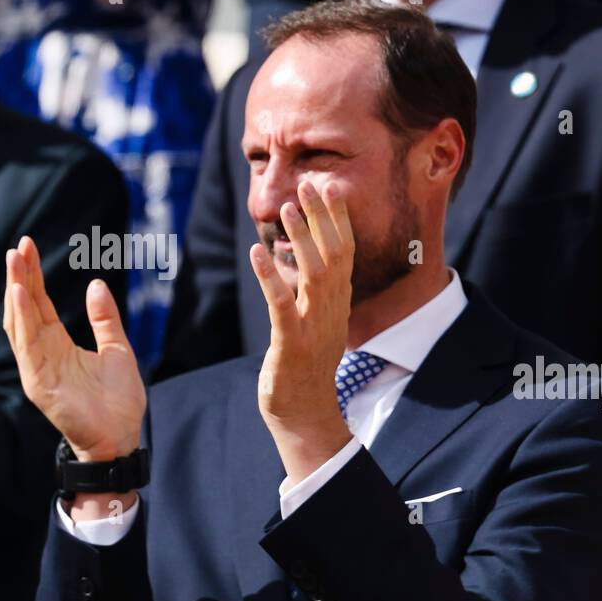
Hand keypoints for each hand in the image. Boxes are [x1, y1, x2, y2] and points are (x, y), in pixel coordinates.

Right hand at [3, 235, 144, 461]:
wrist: (121, 436)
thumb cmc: (119, 400)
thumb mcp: (118, 349)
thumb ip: (105, 319)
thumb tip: (96, 284)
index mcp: (59, 344)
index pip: (40, 304)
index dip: (33, 277)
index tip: (28, 247)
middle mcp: (43, 353)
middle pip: (25, 309)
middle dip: (20, 277)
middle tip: (18, 247)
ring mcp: (38, 368)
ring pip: (20, 323)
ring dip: (16, 292)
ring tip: (15, 263)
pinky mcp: (39, 383)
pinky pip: (27, 346)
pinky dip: (23, 320)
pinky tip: (21, 296)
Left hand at [249, 180, 353, 479]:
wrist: (306, 415)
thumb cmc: (305, 369)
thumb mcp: (314, 324)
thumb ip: (310, 293)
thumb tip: (298, 260)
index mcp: (337, 305)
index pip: (344, 254)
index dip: (337, 220)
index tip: (329, 188)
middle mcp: (331, 311)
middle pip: (333, 257)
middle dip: (322, 220)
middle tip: (310, 186)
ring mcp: (313, 327)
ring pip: (312, 276)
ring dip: (300, 240)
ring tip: (285, 210)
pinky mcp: (292, 345)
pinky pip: (282, 306)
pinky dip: (271, 279)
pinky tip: (258, 254)